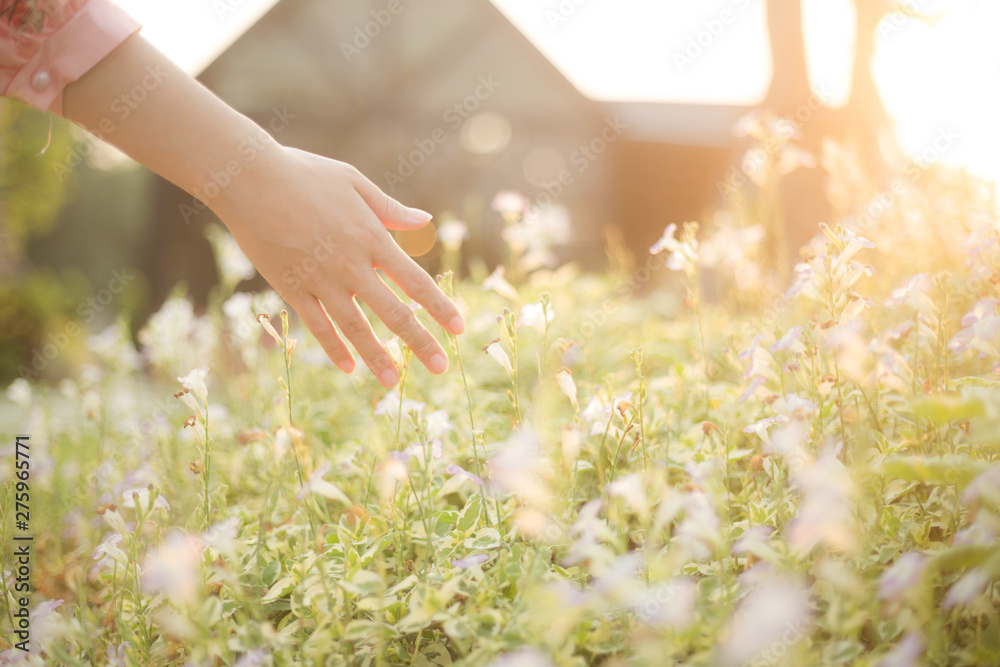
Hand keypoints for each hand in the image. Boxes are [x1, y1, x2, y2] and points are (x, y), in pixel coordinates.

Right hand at [216, 145, 464, 386]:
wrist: (249, 179)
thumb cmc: (304, 173)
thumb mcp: (354, 183)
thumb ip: (391, 209)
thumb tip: (425, 220)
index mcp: (372, 238)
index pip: (416, 282)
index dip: (440, 307)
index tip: (459, 328)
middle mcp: (351, 266)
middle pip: (394, 313)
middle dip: (420, 342)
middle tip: (440, 367)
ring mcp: (320, 280)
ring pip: (355, 328)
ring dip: (376, 356)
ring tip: (392, 381)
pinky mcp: (291, 287)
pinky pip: (316, 325)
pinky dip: (332, 347)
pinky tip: (347, 367)